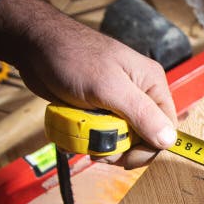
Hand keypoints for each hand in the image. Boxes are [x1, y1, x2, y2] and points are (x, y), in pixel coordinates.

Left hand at [0, 0, 176, 167]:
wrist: (34, 45)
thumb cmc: (73, 57)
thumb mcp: (109, 87)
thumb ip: (142, 114)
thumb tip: (169, 140)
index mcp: (152, 85)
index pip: (166, 128)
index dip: (148, 148)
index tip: (125, 158)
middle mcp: (140, 95)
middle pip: (144, 137)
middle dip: (122, 149)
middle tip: (100, 153)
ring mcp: (119, 102)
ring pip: (122, 138)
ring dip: (103, 146)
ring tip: (86, 144)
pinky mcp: (100, 108)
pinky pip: (103, 133)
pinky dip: (90, 139)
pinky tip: (79, 136)